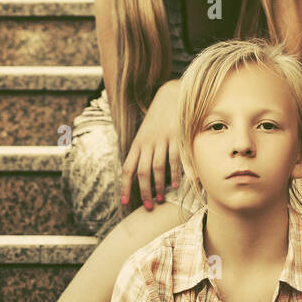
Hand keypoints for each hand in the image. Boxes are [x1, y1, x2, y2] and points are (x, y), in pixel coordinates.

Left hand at [119, 79, 181, 209]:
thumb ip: (141, 153)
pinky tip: (176, 185)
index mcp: (137, 144)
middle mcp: (148, 143)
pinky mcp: (177, 136)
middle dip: (144, 191)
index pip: (128, 168)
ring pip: (158, 167)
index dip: (125, 185)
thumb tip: (136, 175)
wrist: (171, 95)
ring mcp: (162, 140)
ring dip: (158, 186)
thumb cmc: (157, 120)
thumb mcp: (144, 135)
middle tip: (147, 206)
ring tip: (159, 199)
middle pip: (143, 172)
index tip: (124, 201)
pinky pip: (175, 159)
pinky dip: (175, 174)